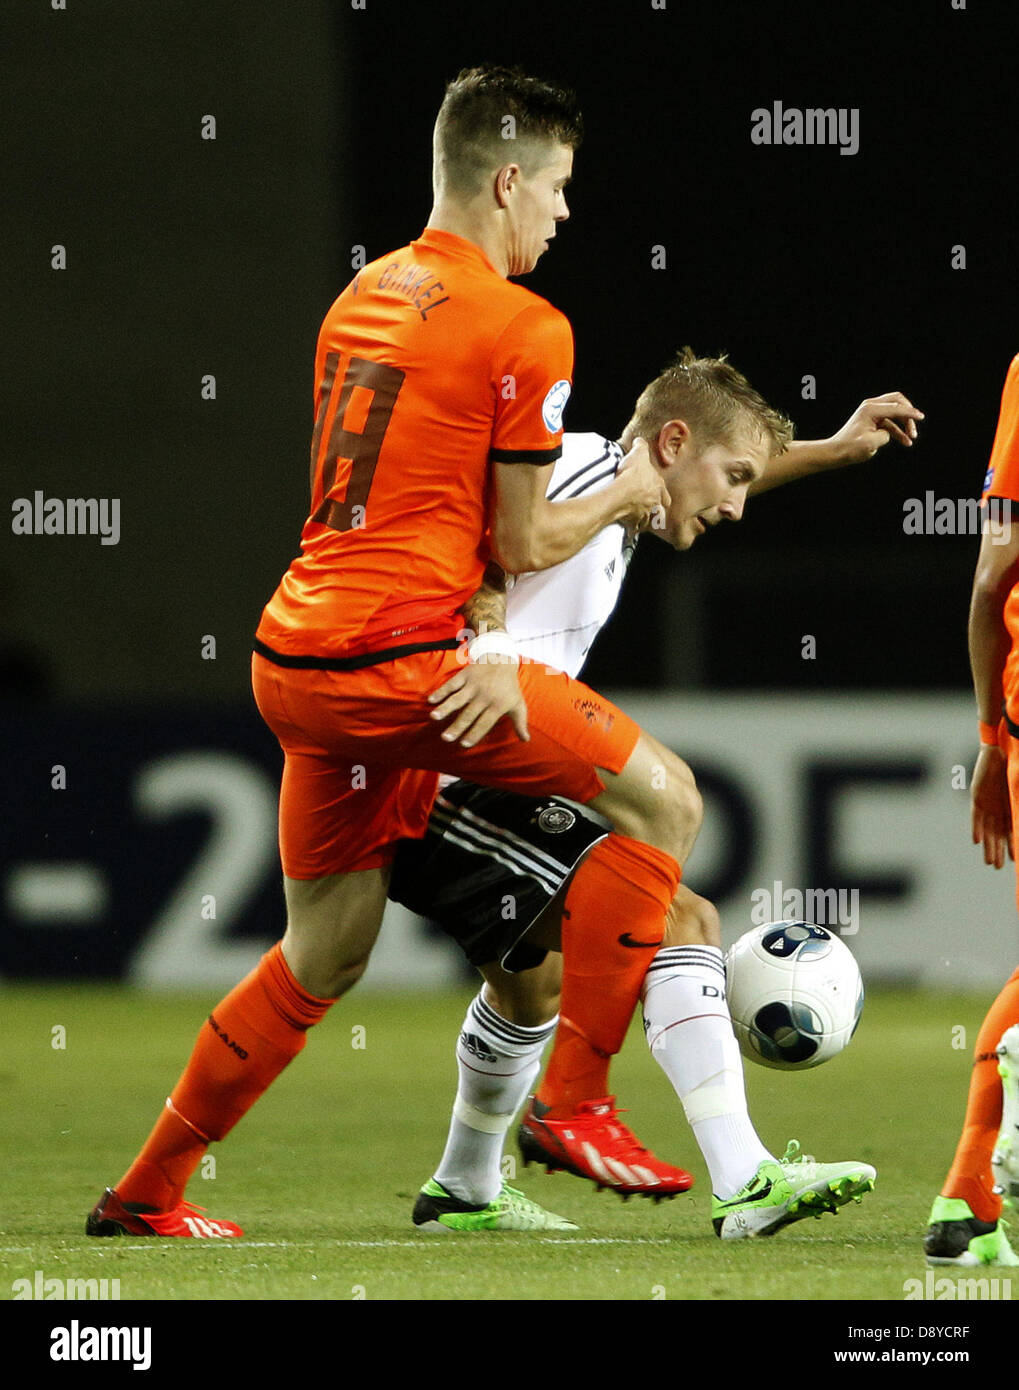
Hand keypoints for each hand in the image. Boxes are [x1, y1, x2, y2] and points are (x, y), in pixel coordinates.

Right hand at [427, 659, 528, 747]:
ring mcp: (474, 685)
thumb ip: (520, 723)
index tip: (464, 745)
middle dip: (457, 726)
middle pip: (469, 714)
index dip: (475, 734)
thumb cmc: (510, 687)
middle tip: (446, 738)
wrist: (502, 659)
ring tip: (434, 717)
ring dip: (445, 708)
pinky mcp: (465, 675)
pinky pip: (452, 684)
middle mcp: (485, 696)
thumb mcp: (518, 704)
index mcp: (498, 705)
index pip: (485, 723)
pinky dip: (441, 691)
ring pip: (458, 698)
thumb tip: (525, 740)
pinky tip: (431, 700)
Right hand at [616, 437, 669, 530]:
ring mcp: (645, 515)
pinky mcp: (633, 523)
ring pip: (649, 521)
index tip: (656, 494)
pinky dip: (632, 528)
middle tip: (651, 510)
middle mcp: (655, 503)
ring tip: (639, 519)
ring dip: (645, 521)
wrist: (621, 493)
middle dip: (656, 511)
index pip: (665, 495)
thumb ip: (640, 446)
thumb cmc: (632, 474)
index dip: (661, 494)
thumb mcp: (638, 453)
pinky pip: (634, 528)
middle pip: (660, 511)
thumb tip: (639, 441)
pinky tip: (628, 527)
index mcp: (658, 487)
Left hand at [829, 393, 924, 464]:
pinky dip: (898, 430)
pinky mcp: (873, 420)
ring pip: (896, 412)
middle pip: (898, 401)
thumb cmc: (850, 448)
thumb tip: (888, 432)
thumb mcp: (869, 444)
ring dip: (905, 424)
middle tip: (914, 427)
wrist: (836, 452)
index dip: (910, 413)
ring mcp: (872, 412)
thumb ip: (885, 435)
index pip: (896, 407)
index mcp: (871, 409)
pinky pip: (890, 422)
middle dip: (908, 413)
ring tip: (912, 437)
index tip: (921, 417)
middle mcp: (871, 406)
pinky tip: (906, 441)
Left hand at [971, 745, 1012, 868]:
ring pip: (987, 830)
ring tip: (989, 861)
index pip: (1010, 831)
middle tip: (998, 867)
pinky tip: (977, 841)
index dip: (1012, 845)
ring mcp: (986, 803)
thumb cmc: (1013, 767)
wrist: (999, 750)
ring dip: (988, 845)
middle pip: (996, 835)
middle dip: (997, 851)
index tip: (1015, 861)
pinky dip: (977, 828)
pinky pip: (976, 816)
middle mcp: (997, 808)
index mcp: (1009, 807)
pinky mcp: (976, 796)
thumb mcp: (1018, 789)